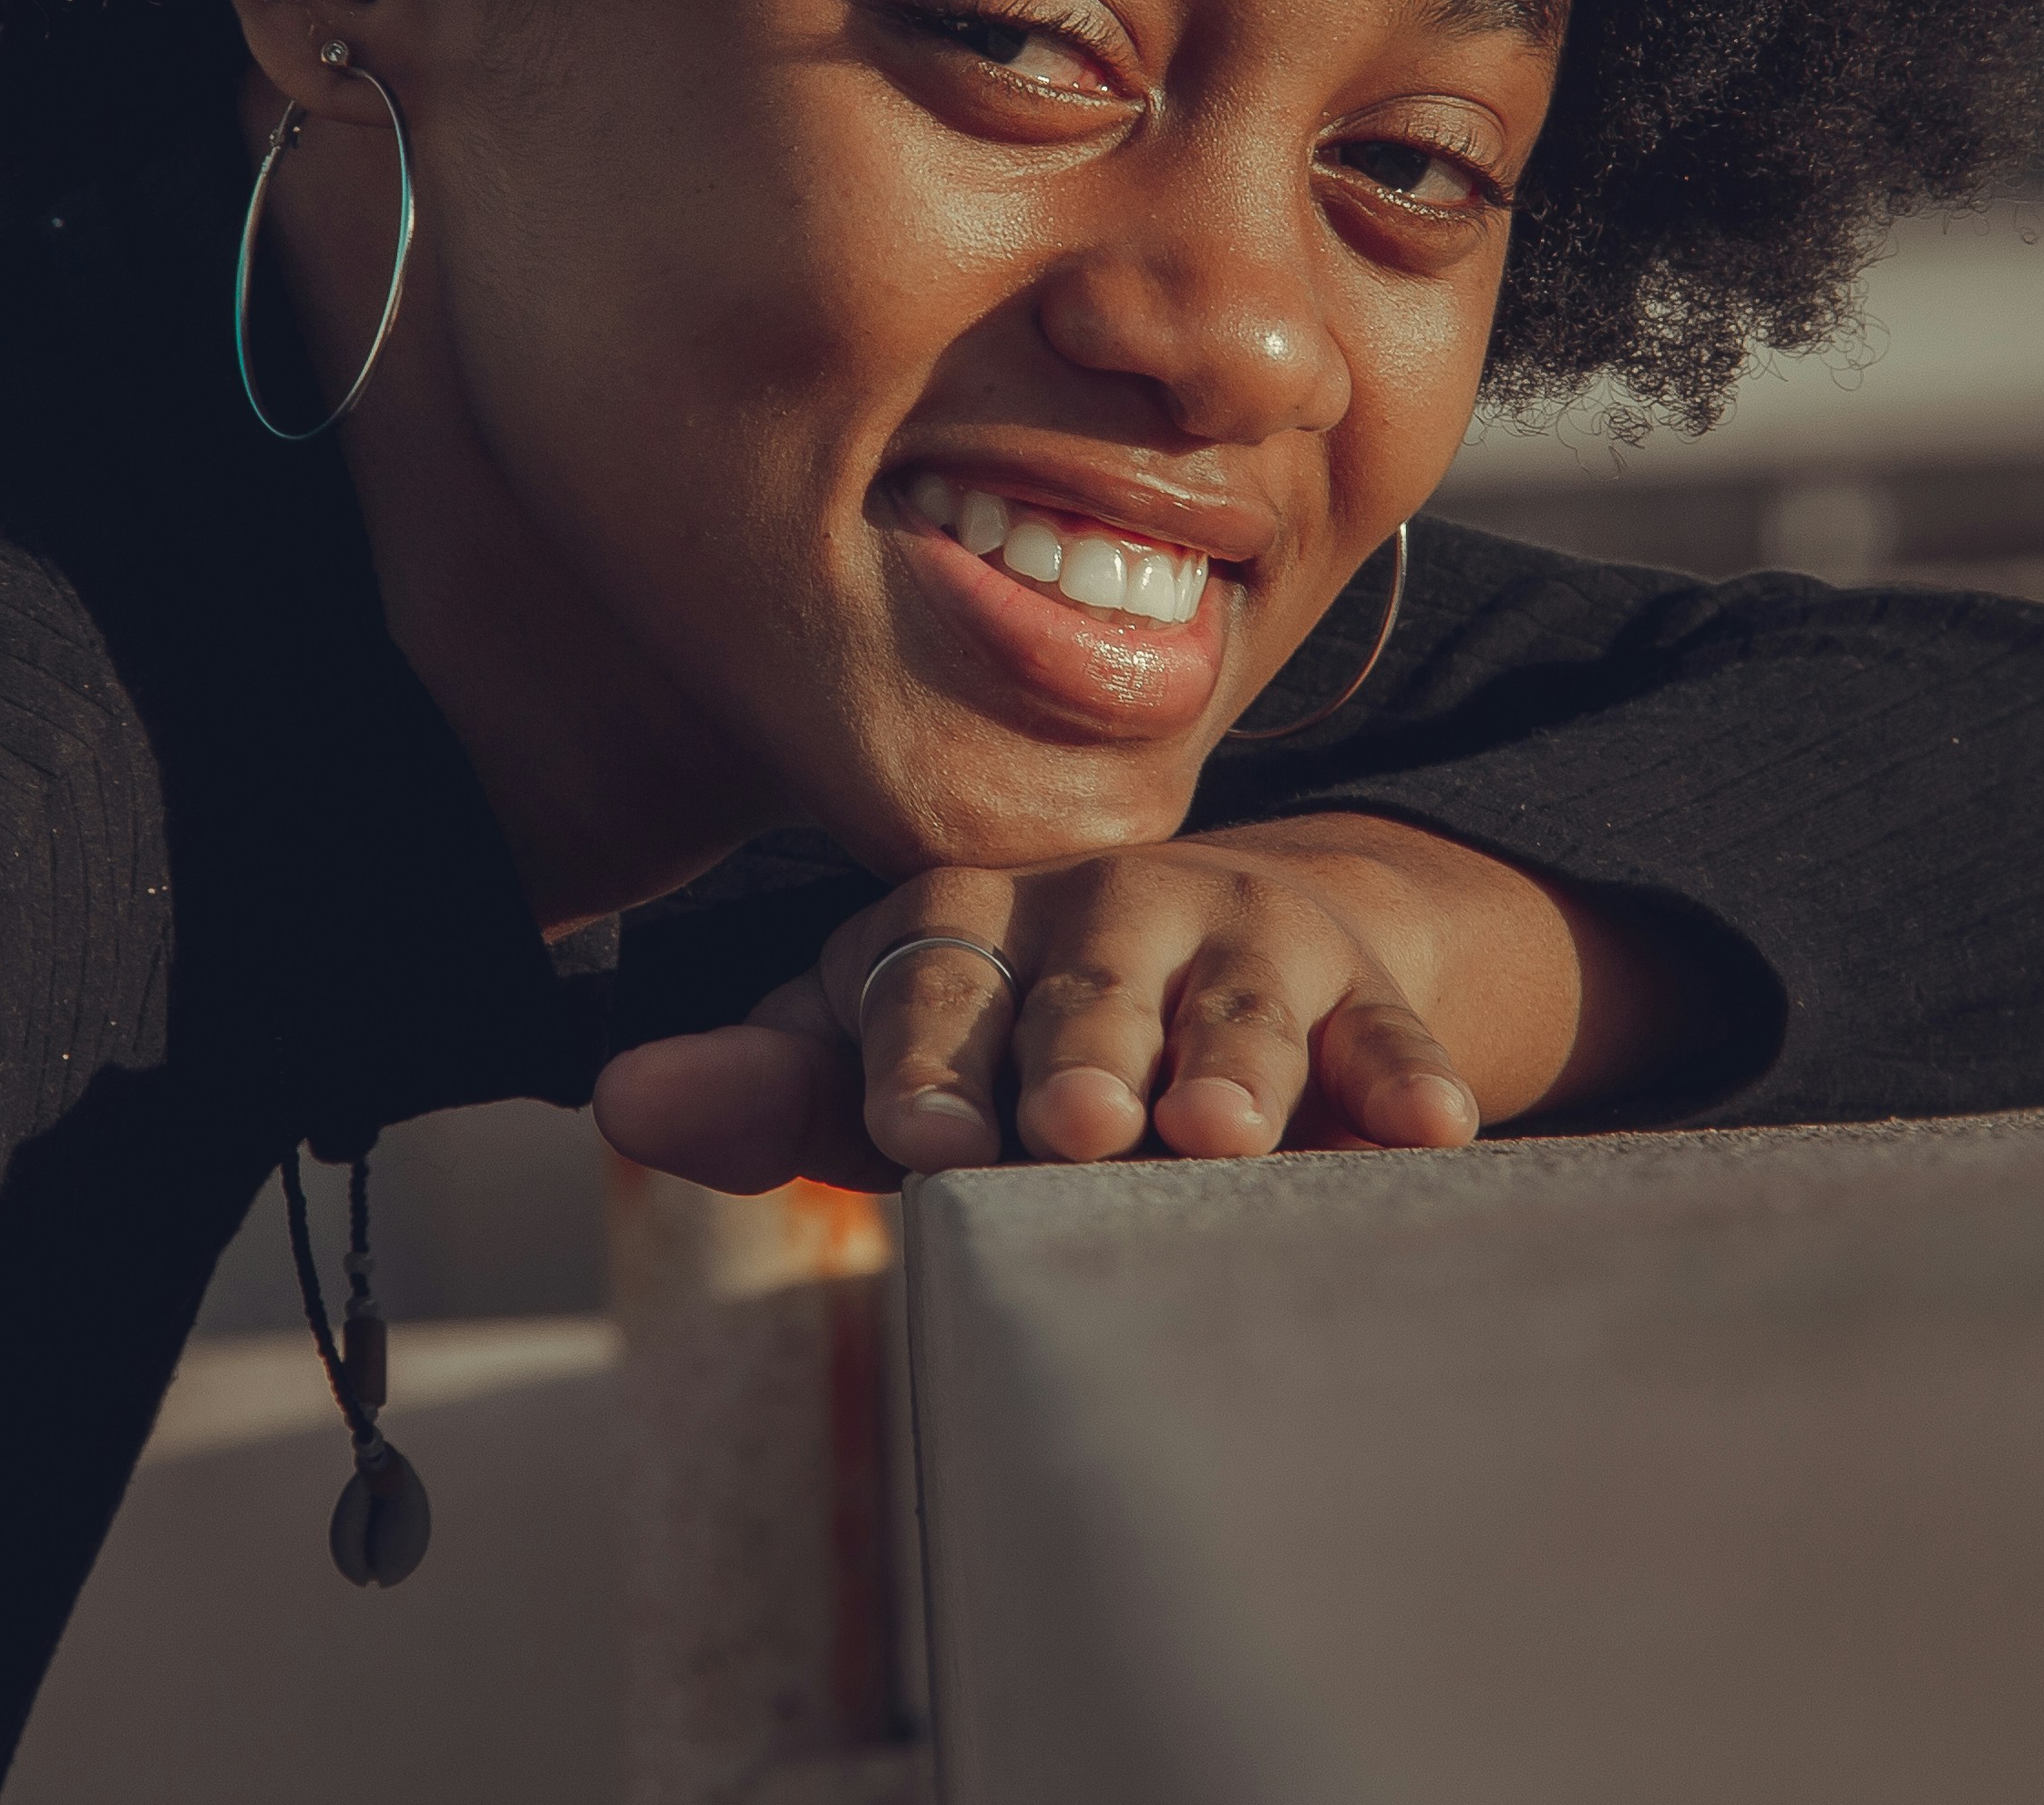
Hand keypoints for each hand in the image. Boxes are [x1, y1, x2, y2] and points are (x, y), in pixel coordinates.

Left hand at [590, 814, 1682, 1193]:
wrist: (1206, 965)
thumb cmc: (1004, 1046)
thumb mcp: (890, 1065)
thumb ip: (770, 1090)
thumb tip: (618, 1093)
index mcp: (965, 916)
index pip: (928, 977)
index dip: (921, 1054)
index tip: (915, 1137)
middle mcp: (1101, 906)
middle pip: (1086, 985)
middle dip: (1081, 1055)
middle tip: (1074, 1128)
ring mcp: (1233, 939)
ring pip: (1232, 1004)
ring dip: (1231, 1068)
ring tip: (1221, 1137)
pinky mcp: (1350, 988)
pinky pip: (1383, 1030)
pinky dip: (1404, 1074)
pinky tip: (1425, 1133)